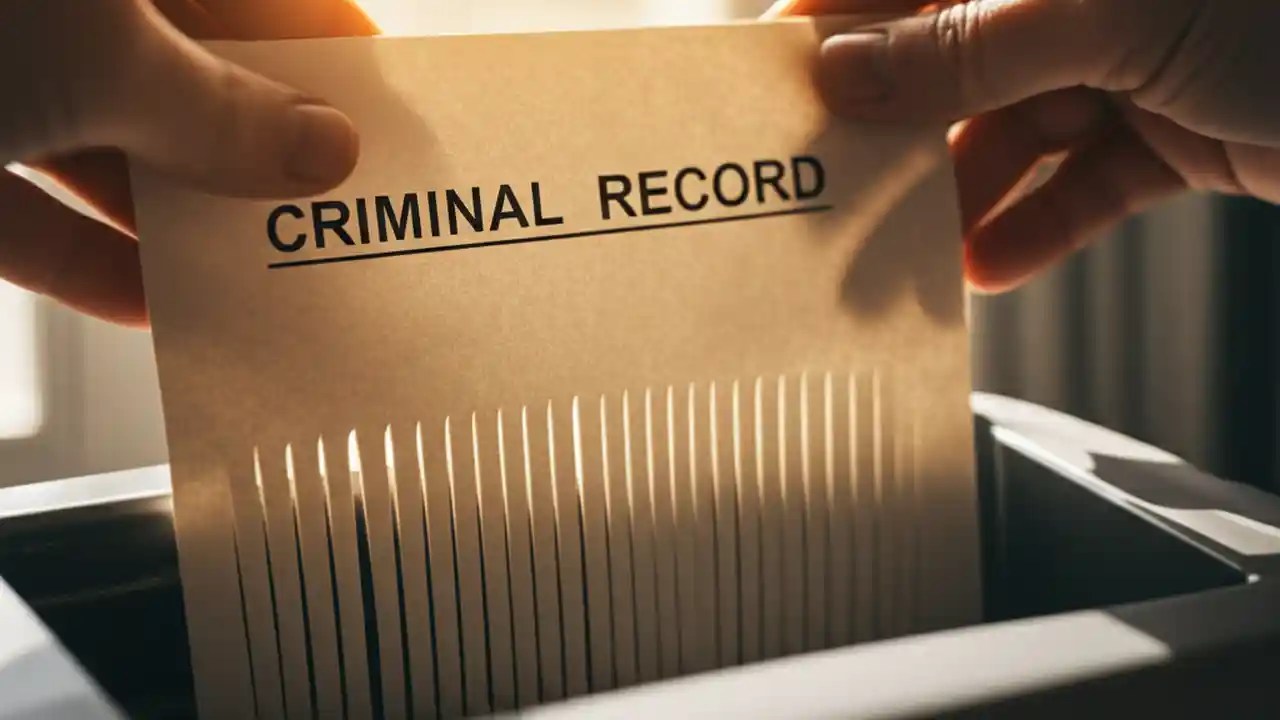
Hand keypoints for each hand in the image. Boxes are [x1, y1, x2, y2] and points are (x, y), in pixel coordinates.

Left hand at [0, 0, 375, 326]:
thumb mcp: (95, 56)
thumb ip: (213, 110)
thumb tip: (327, 150)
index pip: (258, 0)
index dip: (328, 51)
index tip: (387, 123)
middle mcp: (67, 17)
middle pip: (188, 79)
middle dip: (257, 153)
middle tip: (334, 213)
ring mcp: (6, 79)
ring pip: (112, 154)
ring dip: (180, 222)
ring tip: (260, 273)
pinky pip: (32, 219)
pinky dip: (87, 263)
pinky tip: (147, 304)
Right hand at [769, 0, 1279, 290]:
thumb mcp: (1114, 16)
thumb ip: (970, 49)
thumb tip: (845, 69)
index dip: (834, 17)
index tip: (772, 82)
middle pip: (952, 59)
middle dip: (892, 131)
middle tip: (826, 191)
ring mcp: (1129, 57)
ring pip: (1007, 131)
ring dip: (953, 199)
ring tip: (897, 256)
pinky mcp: (1169, 128)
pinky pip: (1078, 184)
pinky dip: (1034, 229)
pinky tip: (984, 268)